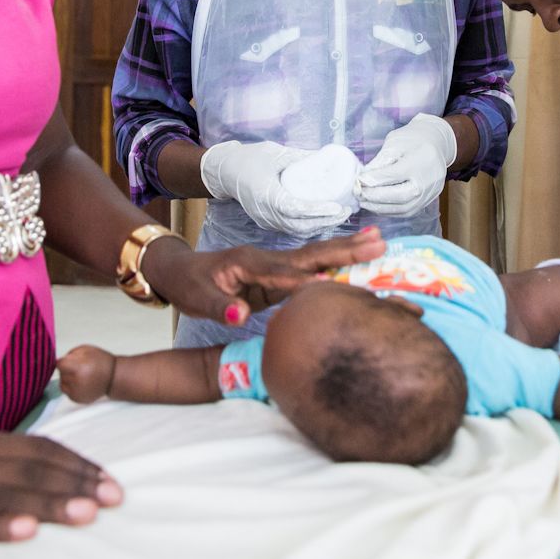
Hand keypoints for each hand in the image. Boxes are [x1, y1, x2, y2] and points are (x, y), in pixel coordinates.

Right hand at [0, 429, 121, 558]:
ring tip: (84, 514)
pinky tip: (25, 533)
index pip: (40, 450)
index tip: (112, 482)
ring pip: (4, 495)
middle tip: (112, 499)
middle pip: (29, 470)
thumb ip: (12, 467)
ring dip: (47, 504)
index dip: (78, 464)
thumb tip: (72, 479)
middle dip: (74, 484)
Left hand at [57, 345, 115, 403]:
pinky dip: (71, 387)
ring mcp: (76, 392)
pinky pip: (67, 392)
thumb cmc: (101, 361)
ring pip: (62, 383)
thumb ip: (70, 355)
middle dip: (66, 369)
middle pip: (61, 374)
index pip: (59, 365)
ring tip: (81, 375)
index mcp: (77, 368)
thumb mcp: (85, 350)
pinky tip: (82, 382)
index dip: (62, 361)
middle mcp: (75, 382)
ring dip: (67, 379)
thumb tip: (58, 361)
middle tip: (79, 367)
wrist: (113, 377)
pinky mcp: (77, 399)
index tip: (67, 361)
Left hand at [142, 227, 384, 324]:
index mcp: (248, 263)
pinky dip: (337, 266)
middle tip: (378, 241)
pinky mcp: (279, 276)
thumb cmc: (188, 284)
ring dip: (347, 251)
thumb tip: (240, 316)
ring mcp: (275, 265)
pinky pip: (312, 271)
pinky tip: (359, 264)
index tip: (334, 283)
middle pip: (310, 254)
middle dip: (343, 249)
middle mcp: (267, 259)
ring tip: (379, 242)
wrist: (180, 271)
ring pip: (315, 259)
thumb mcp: (197, 299)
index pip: (282, 273)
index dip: (306, 279)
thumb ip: (220, 307)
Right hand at [201, 140, 352, 236]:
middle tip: (346, 213)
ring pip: (297, 231)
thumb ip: (303, 158)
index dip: (317, 210)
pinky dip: (310, 228)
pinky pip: (292, 230)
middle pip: (299, 226)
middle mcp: (265, 212)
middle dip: (326, 222)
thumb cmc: (251, 158)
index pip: (294, 208)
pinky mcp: (267, 222)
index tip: (337, 207)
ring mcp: (265, 220)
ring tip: (340, 218)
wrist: (225, 170)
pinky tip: (325, 221)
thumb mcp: (278, 154)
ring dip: (321, 227)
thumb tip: (331, 159)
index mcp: (265, 193)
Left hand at [357, 114, 456, 215]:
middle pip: (400, 196)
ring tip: (364, 201)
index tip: (358, 181)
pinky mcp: (427, 201)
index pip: (394, 175)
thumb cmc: (414, 139)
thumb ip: (380, 161)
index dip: (373, 180)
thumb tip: (364, 179)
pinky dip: (390, 211)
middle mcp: (428, 180)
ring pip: (403, 208)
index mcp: (419, 161)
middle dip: (376, 197)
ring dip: (380, 208)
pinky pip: (407, 211)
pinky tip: (377, 206)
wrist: (437, 143)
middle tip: (359, 194)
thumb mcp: (395, 142)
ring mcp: (429, 193)